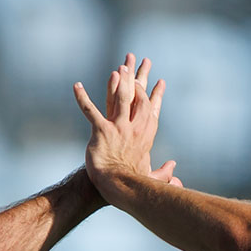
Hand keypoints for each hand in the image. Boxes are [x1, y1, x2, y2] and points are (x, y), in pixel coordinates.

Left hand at [75, 53, 178, 194]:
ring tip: (120, 66)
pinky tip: (76, 86)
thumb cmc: (135, 185)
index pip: (152, 109)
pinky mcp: (101, 132)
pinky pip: (90, 111)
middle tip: (139, 61)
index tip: (160, 81)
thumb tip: (174, 168)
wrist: (119, 189)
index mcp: (146, 135)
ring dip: (120, 80)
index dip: (156, 94)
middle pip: (138, 97)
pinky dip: (82, 98)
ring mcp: (118, 128)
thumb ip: (164, 172)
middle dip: (138, 77)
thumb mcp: (152, 176)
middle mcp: (134, 127)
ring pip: (120, 97)